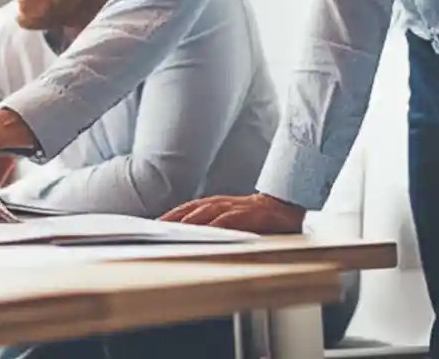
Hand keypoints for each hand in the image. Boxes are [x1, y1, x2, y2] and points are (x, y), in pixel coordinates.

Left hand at [159, 193, 305, 233]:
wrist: (284, 208)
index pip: (187, 208)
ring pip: (208, 212)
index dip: (171, 215)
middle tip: (157, 228)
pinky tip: (208, 231)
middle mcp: (222, 203)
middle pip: (192, 209)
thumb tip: (191, 236)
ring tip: (174, 229)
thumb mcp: (230, 220)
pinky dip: (217, 224)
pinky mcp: (249, 213)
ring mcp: (235, 207)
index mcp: (215, 204)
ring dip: (189, 220)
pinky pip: (231, 219)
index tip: (154, 224)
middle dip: (174, 218)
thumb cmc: (255, 217)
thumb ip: (212, 225)